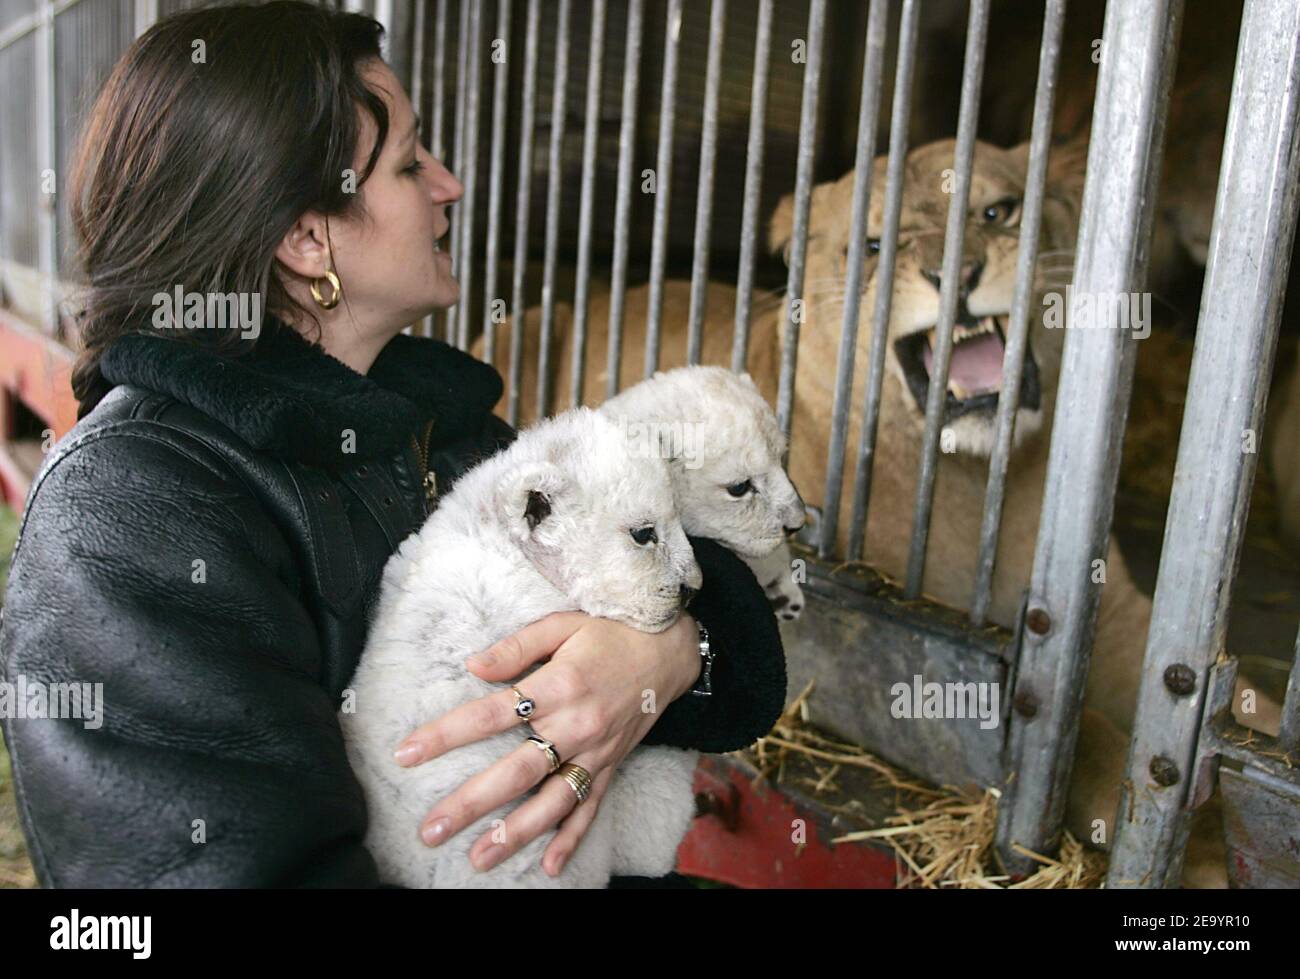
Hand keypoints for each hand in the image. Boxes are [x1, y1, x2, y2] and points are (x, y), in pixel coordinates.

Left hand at [393, 609, 701, 875]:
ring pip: (552, 801)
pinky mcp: (612, 766)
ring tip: (478, 858)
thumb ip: (517, 646)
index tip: (407, 753)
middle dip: (471, 803)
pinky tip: (549, 866)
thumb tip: (472, 666)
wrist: (669, 650)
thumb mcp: (563, 624)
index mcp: (558, 685)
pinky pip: (591, 807)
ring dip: (515, 834)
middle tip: (432, 829)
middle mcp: (576, 725)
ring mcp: (596, 752)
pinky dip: (572, 840)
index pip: (491, 714)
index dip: (447, 734)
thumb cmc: (611, 632)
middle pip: (516, 771)